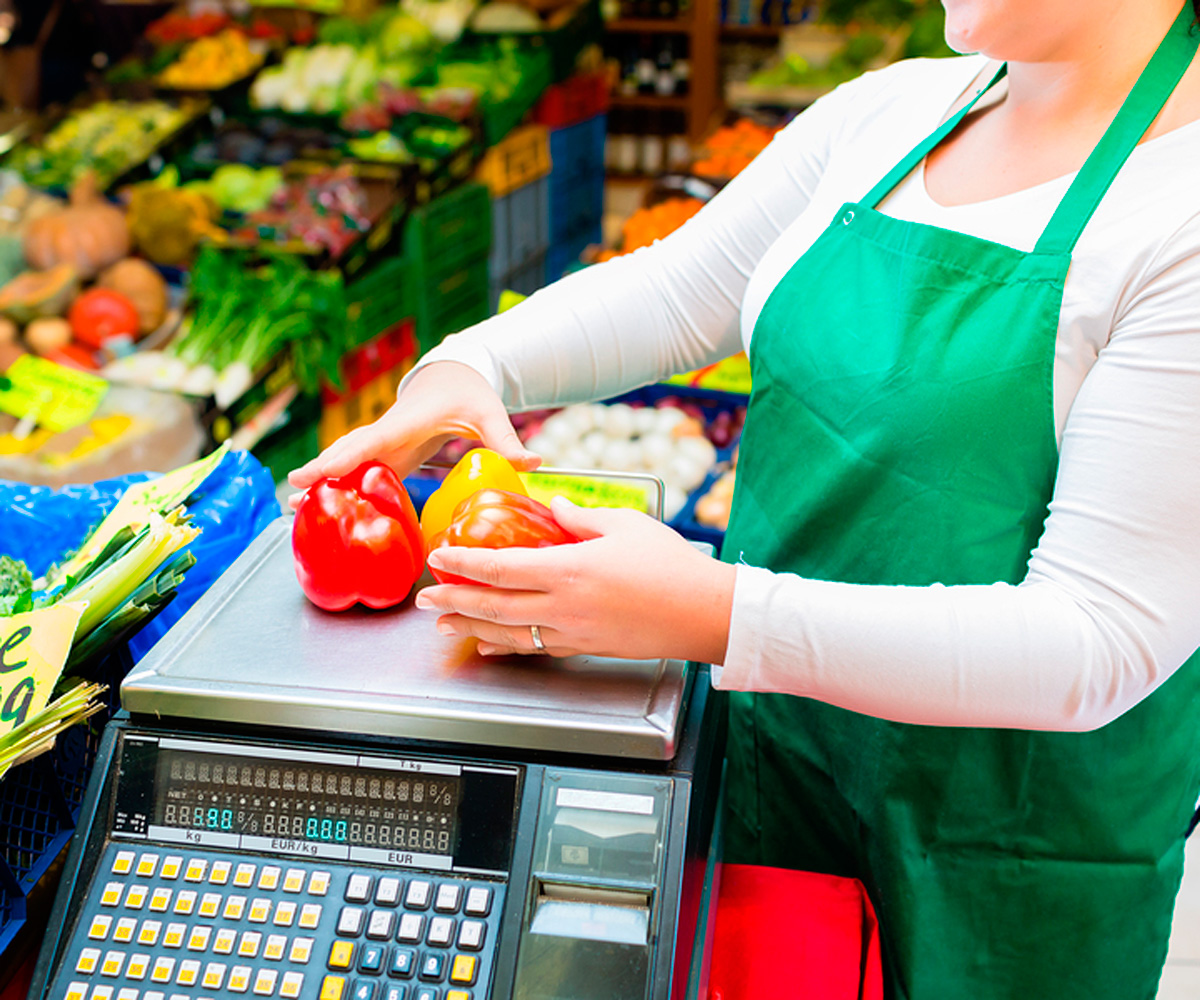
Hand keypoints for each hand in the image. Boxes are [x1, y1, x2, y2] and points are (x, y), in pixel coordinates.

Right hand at [286, 361, 540, 503]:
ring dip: (324, 481)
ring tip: (294, 505)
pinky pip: (360, 470)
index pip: (373, 440)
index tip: (320, 471)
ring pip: (349, 461)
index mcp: (408, 422)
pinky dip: (341, 485)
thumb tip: (535, 463)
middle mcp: (390, 432)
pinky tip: (324, 506)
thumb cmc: (470, 391)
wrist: (454, 373)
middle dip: (322, 471)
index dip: (346, 457)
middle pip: (350, 452)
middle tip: (293, 492)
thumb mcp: (490, 412)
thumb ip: (507, 440)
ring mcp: (386, 442)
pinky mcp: (389, 453)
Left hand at [414, 497, 735, 664]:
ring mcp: (573, 632)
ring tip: (444, 623)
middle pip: (493, 606)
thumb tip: (551, 506)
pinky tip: (490, 644)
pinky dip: (507, 647)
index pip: (500, 568)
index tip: (438, 558)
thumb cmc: (671, 565)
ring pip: (508, 634)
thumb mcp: (625, 524)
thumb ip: (580, 516)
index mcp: (569, 570)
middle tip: (424, 599)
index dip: (463, 564)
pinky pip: (535, 649)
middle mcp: (563, 607)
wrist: (704, 613)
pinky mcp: (585, 648)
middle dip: (452, 601)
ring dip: (471, 628)